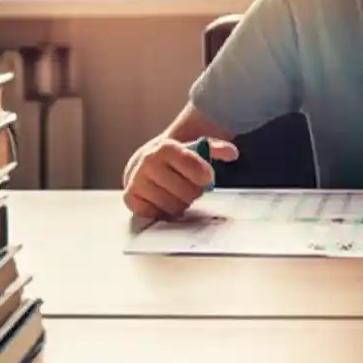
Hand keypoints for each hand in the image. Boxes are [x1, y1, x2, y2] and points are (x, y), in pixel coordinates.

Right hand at [122, 137, 238, 218]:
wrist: (145, 162)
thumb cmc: (175, 158)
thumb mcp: (196, 148)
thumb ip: (216, 148)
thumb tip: (231, 153)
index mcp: (166, 147)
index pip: (194, 167)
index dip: (204, 176)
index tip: (206, 177)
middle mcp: (148, 162)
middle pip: (187, 192)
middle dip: (193, 192)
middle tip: (188, 186)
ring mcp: (137, 180)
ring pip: (173, 206)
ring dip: (180, 204)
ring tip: (176, 193)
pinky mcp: (130, 198)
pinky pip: (157, 215)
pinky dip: (164, 212)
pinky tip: (164, 201)